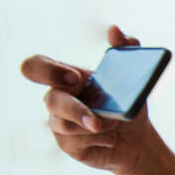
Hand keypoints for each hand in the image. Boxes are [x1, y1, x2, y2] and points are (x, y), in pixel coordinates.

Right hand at [19, 24, 158, 174]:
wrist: (137, 139)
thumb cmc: (128, 104)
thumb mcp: (132, 77)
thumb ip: (125, 50)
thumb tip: (114, 29)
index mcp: (63, 76)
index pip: (36, 66)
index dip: (48, 70)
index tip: (75, 78)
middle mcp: (56, 99)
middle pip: (50, 100)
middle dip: (73, 108)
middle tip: (95, 117)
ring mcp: (58, 123)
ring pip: (65, 125)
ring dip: (96, 126)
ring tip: (115, 125)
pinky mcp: (66, 144)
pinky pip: (75, 142)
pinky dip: (99, 139)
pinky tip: (110, 139)